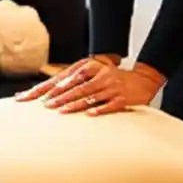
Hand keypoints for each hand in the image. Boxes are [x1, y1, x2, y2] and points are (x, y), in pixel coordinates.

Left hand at [14, 56, 163, 114]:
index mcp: (92, 68)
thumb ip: (77, 79)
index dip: (53, 87)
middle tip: (47, 105)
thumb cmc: (114, 79)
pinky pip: (109, 104)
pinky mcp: (122, 98)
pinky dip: (99, 108)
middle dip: (61, 96)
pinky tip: (90, 114)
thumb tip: (53, 87)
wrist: (143, 80)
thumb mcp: (96, 73)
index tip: (40, 95)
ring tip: (62, 110)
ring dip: (75, 104)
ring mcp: (112, 86)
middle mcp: (101, 76)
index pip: (68, 78)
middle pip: (77, 87)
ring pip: (90, 95)